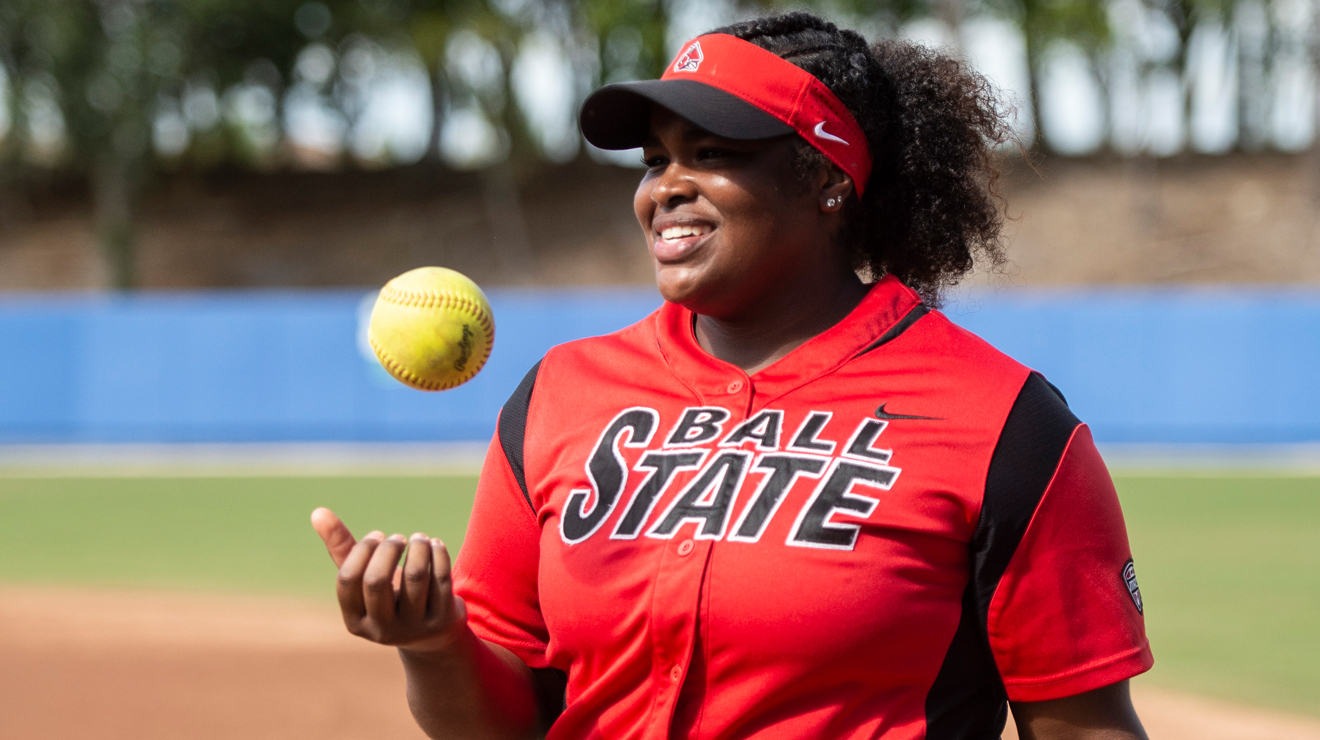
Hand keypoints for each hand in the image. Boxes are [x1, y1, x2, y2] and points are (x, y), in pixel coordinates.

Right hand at [310, 507, 466, 652]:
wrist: (432, 633)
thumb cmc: (391, 596)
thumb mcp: (365, 579)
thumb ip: (342, 548)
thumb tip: (318, 512)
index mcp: (355, 622)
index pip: (348, 579)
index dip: (362, 550)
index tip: (377, 535)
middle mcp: (381, 630)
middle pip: (377, 580)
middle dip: (388, 549)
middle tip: (398, 538)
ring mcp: (413, 628)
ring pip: (415, 576)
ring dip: (418, 547)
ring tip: (419, 539)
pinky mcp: (441, 621)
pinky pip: (441, 579)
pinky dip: (438, 553)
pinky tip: (434, 545)